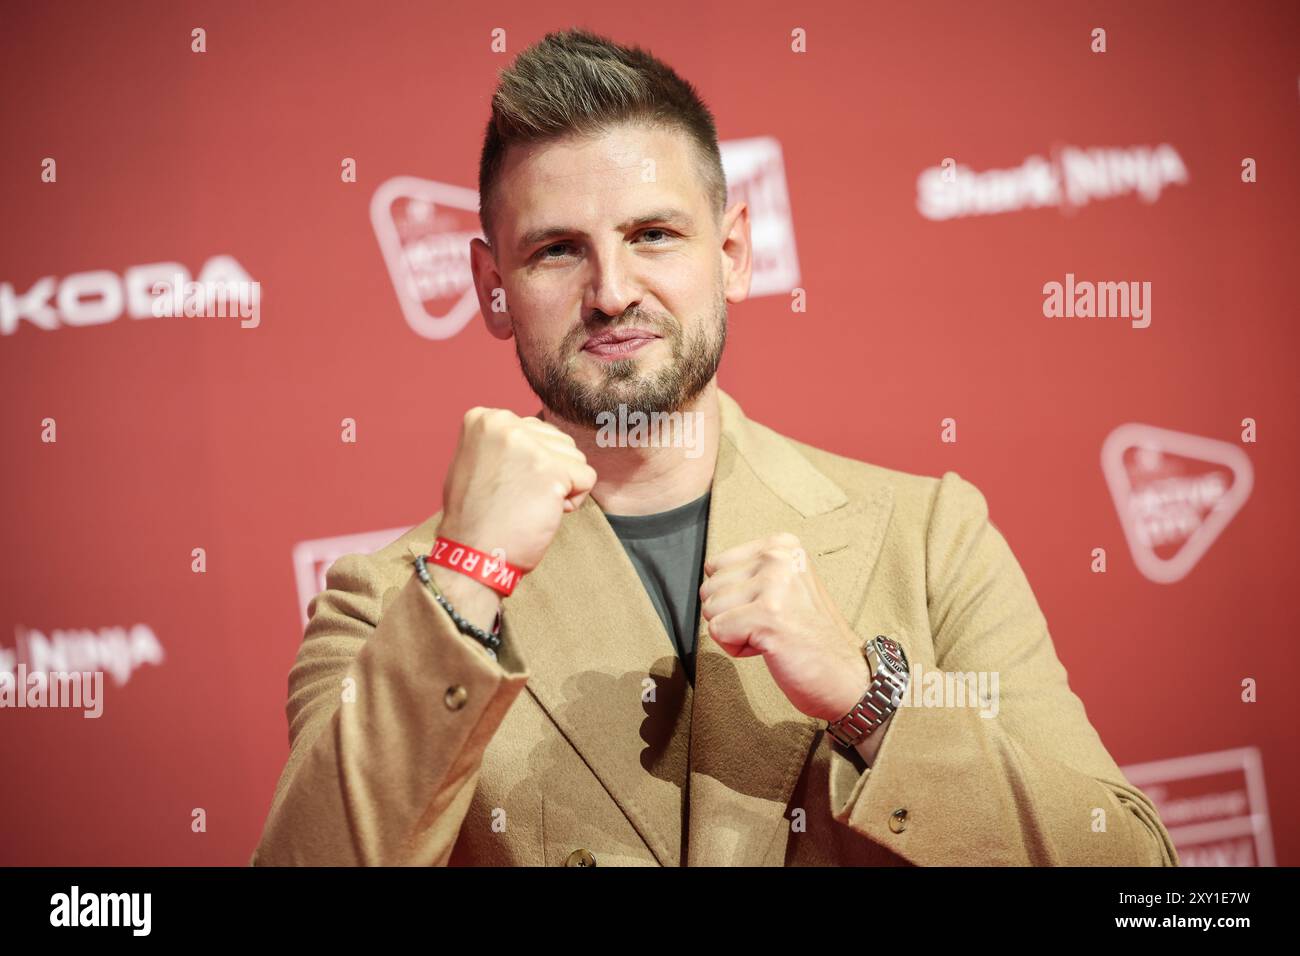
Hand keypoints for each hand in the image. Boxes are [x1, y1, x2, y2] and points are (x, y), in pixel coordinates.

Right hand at [432, 408, 596, 629]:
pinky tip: (543, 512)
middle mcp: (505, 423)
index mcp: (486, 418)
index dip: (531, 464)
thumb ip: (505, 442)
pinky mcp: (550, 470)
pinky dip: (573, 501)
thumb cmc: (477, 516)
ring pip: (576, 459)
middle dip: (550, 473)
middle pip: (560, 442)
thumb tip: (538, 435)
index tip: (503, 485)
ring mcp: (528, 446)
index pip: (538, 432)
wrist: (472, 555)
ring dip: (562, 487)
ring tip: (527, 505)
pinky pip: (587, 479)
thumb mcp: (479, 461)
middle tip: (517, 499)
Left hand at [699, 532, 871, 721]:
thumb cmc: (811, 636)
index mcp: (782, 545)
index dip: (735, 597)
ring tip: (772, 635)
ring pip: (710, 610)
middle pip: (710, 588)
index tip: (770, 609)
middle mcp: (779, 556)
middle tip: (773, 625)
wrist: (846, 675)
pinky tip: (770, 648)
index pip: (716, 566)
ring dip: (735, 632)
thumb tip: (707, 575)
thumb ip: (751, 572)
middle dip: (732, 615)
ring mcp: (775, 584)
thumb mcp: (785, 585)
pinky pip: (717, 632)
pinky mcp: (768, 615)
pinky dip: (736, 648)